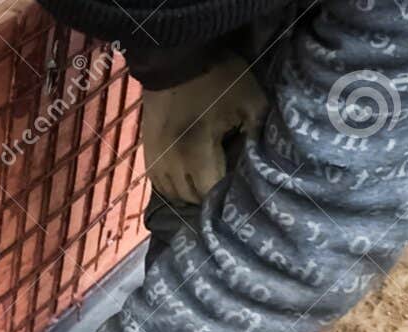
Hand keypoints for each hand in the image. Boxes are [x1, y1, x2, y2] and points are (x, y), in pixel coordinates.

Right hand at [141, 55, 267, 204]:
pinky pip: (160, 182)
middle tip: (226, 180)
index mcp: (196, 152)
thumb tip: (260, 161)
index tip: (240, 185)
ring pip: (173, 193)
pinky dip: (174, 183)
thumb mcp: (252, 101)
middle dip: (209, 193)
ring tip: (206, 179)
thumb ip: (259, 133)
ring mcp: (156, 158)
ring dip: (190, 191)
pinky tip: (187, 173)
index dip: (227, 193)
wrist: (176, 57)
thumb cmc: (218, 79)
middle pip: (191, 197)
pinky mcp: (148, 151)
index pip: (210, 192)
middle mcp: (171, 162)